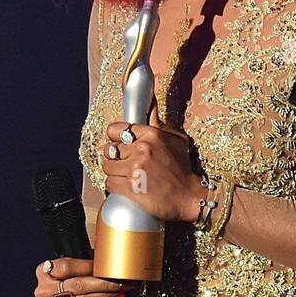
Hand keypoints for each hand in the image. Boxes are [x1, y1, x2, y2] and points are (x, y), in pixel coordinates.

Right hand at [34, 257, 132, 296]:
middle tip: (122, 281)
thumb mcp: (73, 268)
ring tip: (121, 291)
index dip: (89, 266)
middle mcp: (43, 291)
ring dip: (106, 296)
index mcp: (44, 271)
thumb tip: (111, 257)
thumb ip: (86, 263)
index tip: (108, 266)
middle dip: (105, 283)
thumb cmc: (71, 281)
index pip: (67, 266)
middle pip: (78, 285)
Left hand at [102, 104, 201, 222]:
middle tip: (124, 162)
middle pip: (109, 149)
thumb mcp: (176, 139)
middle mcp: (142, 149)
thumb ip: (158, 122)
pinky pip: (109, 183)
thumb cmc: (182, 168)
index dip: (115, 137)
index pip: (116, 129)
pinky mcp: (130, 187)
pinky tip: (125, 185)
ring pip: (107, 166)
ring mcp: (135, 169)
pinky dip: (114, 185)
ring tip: (124, 175)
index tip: (118, 143)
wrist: (188, 195)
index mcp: (151, 135)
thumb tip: (150, 101)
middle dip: (115, 157)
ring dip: (113, 172)